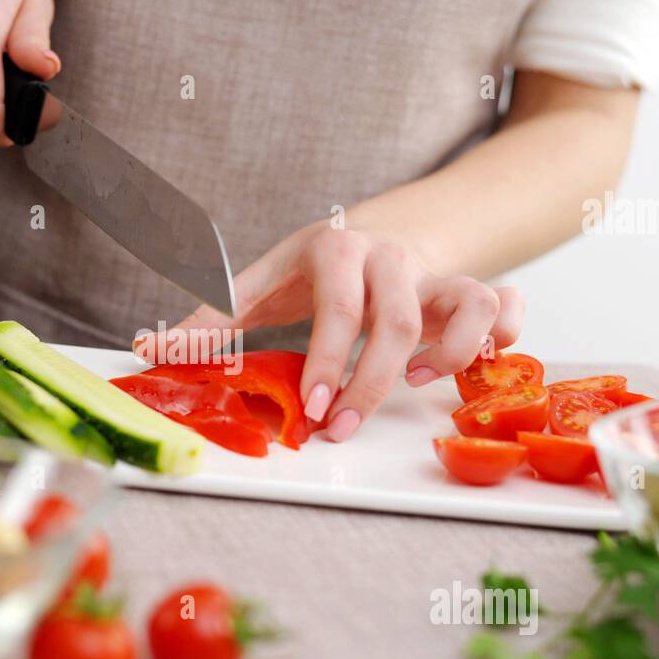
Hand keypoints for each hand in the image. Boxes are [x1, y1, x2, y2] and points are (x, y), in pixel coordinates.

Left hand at [148, 225, 524, 441]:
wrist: (381, 229)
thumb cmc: (313, 268)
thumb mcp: (261, 282)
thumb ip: (213, 318)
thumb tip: (151, 349)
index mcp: (335, 250)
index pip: (337, 308)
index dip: (328, 360)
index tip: (312, 412)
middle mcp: (391, 258)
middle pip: (400, 320)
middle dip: (372, 383)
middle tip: (340, 429)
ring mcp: (436, 273)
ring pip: (471, 302)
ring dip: (451, 351)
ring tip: (418, 386)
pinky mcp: (471, 289)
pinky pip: (507, 306)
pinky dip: (504, 335)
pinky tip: (474, 367)